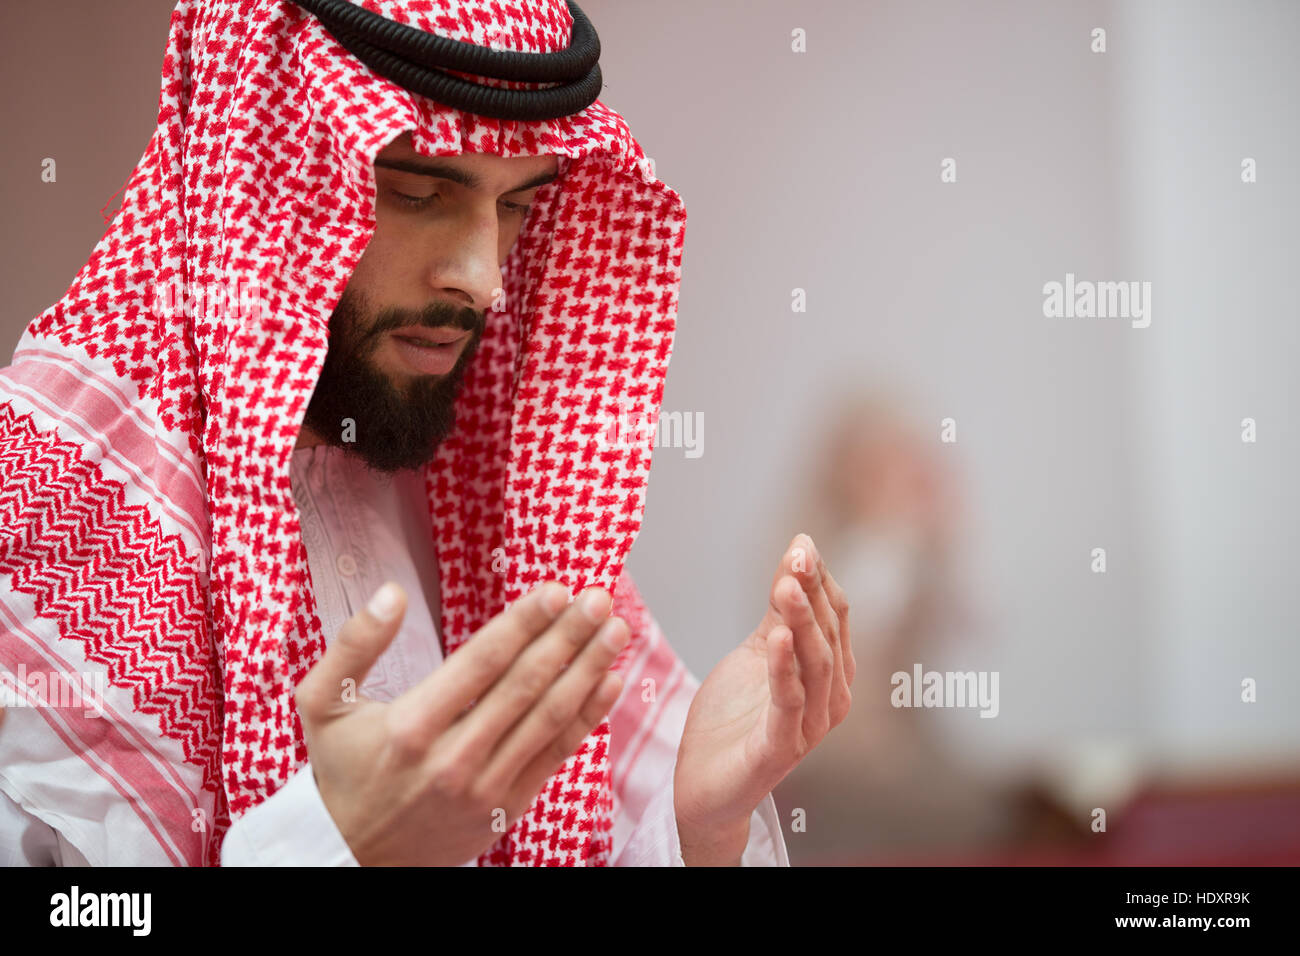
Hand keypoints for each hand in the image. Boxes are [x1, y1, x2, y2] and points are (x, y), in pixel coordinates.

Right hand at [294, 580, 628, 865]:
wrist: (350, 854)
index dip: (525, 623)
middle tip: (600, 599)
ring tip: (616, 631)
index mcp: (411, 725)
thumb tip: (391, 594)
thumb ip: (353, 644)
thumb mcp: (322, 703)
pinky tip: (609, 682)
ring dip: (587, 670)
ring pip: (547, 719)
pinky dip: (586, 717)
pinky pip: (554, 755)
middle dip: (568, 637)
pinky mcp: (505, 808)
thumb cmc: (340, 769)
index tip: (558, 590)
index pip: (482, 662)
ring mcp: (484, 788)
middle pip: (524, 686)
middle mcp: (452, 758)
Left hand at [674, 533, 853, 863]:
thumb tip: (801, 548)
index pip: (835, 616)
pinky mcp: (779, 749)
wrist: (705, 786)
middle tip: (797, 555)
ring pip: (815, 665)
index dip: (820, 579)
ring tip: (785, 585)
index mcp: (829, 673)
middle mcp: (830, 699)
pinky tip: (778, 638)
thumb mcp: (757, 651)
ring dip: (801, 621)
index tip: (802, 543)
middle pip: (828, 635)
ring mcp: (808, 727)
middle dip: (813, 592)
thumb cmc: (735, 718)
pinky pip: (788, 703)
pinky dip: (785, 669)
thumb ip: (779, 609)